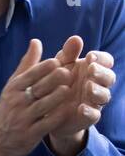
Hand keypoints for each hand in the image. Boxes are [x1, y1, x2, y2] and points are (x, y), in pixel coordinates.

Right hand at [0, 39, 77, 155]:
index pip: (28, 76)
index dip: (42, 69)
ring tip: (68, 89)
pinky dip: (57, 117)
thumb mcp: (13, 85)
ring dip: (55, 98)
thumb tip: (36, 41)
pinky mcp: (31, 134)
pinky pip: (46, 124)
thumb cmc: (10, 106)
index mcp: (13, 88)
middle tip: (67, 72)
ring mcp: (23, 118)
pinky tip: (68, 110)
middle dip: (51, 80)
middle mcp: (17, 102)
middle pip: (36, 89)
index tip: (56, 61)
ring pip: (42, 106)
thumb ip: (27, 64)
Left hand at [45, 36, 115, 155]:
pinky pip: (93, 115)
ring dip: (98, 91)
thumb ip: (68, 54)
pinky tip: (81, 108)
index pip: (106, 61)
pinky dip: (89, 111)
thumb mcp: (59, 66)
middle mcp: (97, 85)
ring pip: (104, 96)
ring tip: (88, 87)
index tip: (89, 56)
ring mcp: (93, 101)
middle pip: (109, 77)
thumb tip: (76, 38)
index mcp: (92, 70)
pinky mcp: (87, 117)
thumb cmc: (57, 82)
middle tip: (91, 69)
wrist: (47, 110)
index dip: (101, 58)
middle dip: (102, 73)